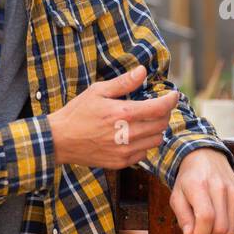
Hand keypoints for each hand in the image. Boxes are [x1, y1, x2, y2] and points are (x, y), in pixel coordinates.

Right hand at [46, 64, 177, 168]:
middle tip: (159, 106)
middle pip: (161, 124)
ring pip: (156, 140)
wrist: (59, 140)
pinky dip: (145, 143)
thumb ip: (123, 83)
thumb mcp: (97, 91)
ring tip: (147, 120)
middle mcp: (126, 134)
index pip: (159, 108)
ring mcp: (124, 151)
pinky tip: (135, 135)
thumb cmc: (77, 113)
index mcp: (122, 114)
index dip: (170, 100)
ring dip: (156, 129)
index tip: (173, 95)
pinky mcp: (120, 162)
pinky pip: (144, 153)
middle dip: (165, 113)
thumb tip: (143, 71)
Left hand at [170, 148, 233, 233]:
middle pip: (220, 227)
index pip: (205, 218)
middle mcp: (219, 186)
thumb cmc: (188, 180)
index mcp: (198, 185)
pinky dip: (230, 228)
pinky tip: (220, 220)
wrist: (206, 157)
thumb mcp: (177, 196)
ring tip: (209, 230)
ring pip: (232, 229)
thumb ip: (183, 218)